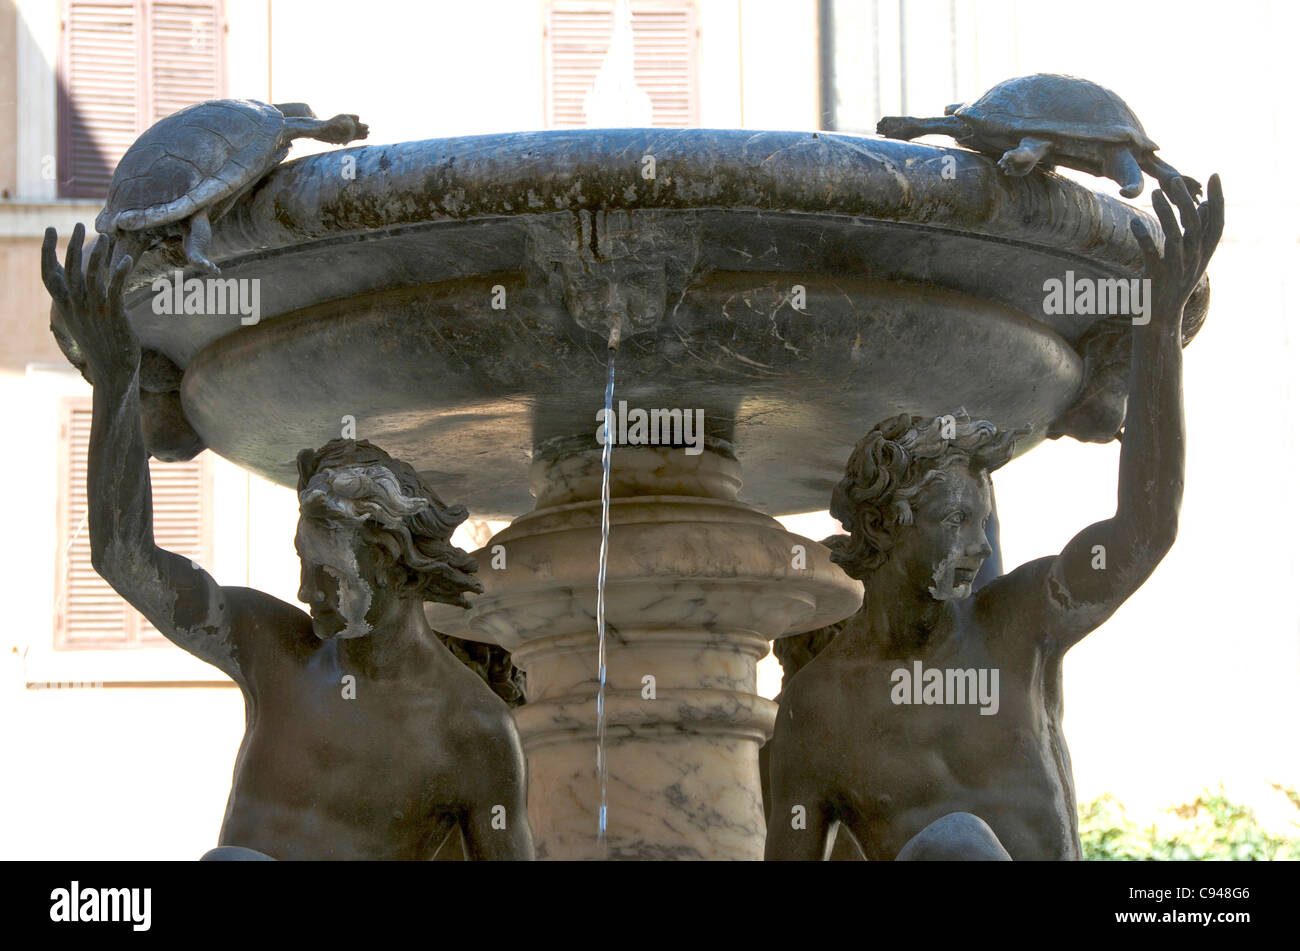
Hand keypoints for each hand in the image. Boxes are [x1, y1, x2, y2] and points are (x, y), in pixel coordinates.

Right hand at [42, 224, 137, 385]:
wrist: (113, 371)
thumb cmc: (101, 344)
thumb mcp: (82, 321)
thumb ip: (79, 299)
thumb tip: (81, 278)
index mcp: (64, 307)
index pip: (48, 274)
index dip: (47, 250)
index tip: (50, 229)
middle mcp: (75, 307)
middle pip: (70, 268)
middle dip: (72, 243)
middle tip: (77, 223)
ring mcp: (94, 310)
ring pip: (93, 275)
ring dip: (99, 253)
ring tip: (105, 236)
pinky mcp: (114, 315)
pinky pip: (115, 288)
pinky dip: (120, 271)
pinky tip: (126, 259)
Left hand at [1130, 174, 1223, 328]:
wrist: (1158, 321)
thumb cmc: (1171, 285)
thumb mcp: (1189, 259)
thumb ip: (1197, 234)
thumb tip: (1204, 205)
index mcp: (1203, 255)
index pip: (1217, 223)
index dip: (1218, 199)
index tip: (1215, 175)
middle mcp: (1193, 262)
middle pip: (1196, 225)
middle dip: (1186, 201)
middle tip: (1174, 180)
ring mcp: (1176, 271)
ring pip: (1175, 237)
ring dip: (1165, 213)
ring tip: (1153, 193)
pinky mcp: (1156, 279)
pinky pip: (1151, 254)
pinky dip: (1143, 237)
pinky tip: (1134, 223)